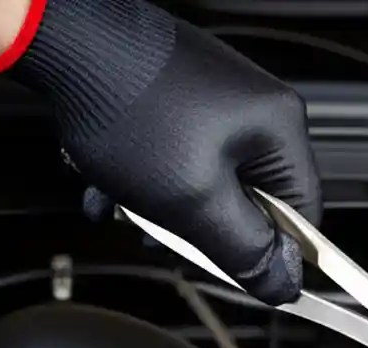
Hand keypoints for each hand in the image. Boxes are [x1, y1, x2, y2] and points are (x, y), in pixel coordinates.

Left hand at [0, 0, 320, 304]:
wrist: (64, 44)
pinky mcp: (180, 98)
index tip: (244, 276)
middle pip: (250, 201)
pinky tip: (108, 183)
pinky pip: (176, 159)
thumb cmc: (128, 107)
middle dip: (203, 228)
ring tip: (124, 203)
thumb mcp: (194, 201)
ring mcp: (216, 100)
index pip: (303, 214)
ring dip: (163, 207)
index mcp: (277, 129)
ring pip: (206, 183)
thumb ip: (245, 250)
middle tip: (165, 234)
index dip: (274, 254)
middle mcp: (256, 108)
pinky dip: (144, 181)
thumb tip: (284, 283)